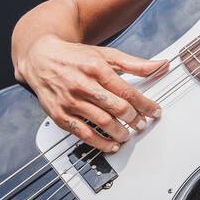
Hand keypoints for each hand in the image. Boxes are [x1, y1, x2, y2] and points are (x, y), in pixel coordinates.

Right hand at [18, 36, 167, 151]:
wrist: (40, 59)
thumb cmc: (75, 58)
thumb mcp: (106, 55)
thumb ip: (134, 64)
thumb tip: (160, 65)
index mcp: (97, 69)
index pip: (128, 92)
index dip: (145, 105)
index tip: (155, 112)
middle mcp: (83, 85)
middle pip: (117, 108)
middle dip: (134, 119)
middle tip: (142, 124)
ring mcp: (70, 101)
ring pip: (102, 122)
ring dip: (120, 133)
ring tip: (128, 134)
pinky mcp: (60, 115)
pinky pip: (83, 134)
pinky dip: (100, 143)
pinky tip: (111, 145)